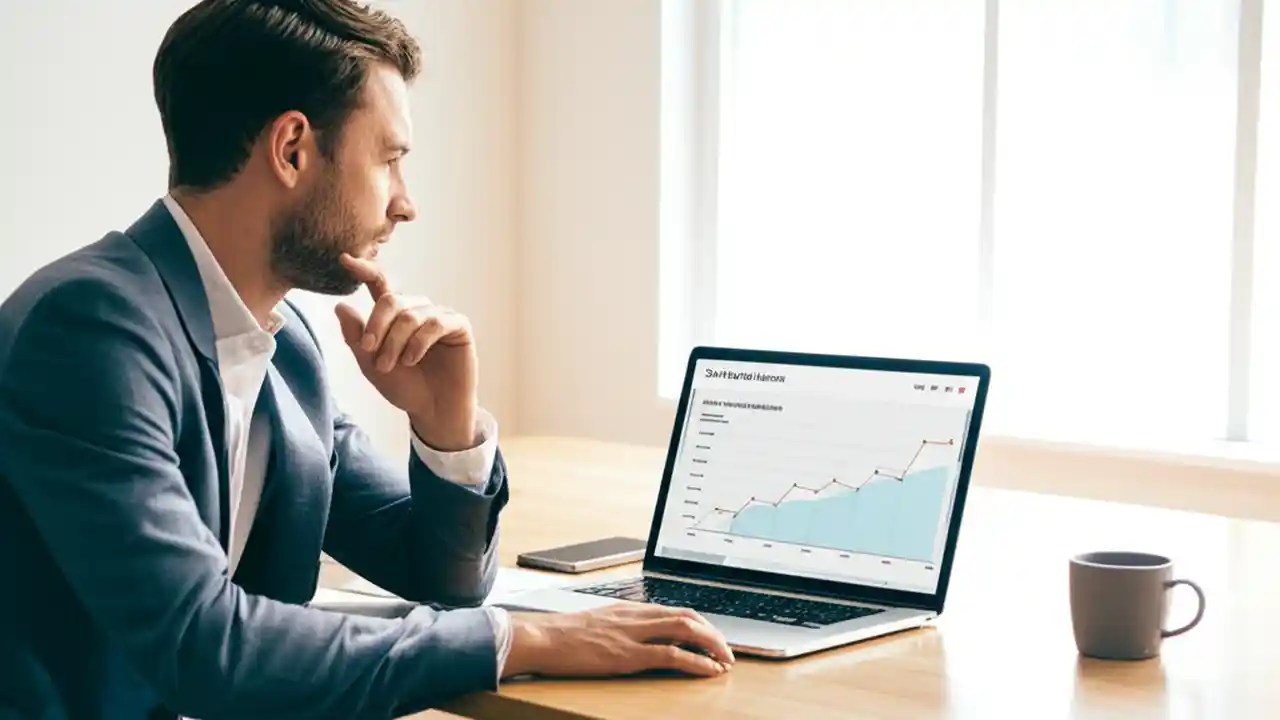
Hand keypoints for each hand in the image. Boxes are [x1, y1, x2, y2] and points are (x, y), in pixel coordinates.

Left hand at [334, 254, 477, 450]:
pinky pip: (435, 323)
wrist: (433, 410)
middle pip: (392, 300)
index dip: (364, 270)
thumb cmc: (405, 388)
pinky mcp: (459, 326)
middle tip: (370, 351)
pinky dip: (419, 342)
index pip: (379, 285)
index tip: (344, 260)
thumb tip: (340, 306)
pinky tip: (412, 359)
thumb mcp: (370, 365)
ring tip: (392, 365)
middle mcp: (417, 310)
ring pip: (410, 315)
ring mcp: (439, 316)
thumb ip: (356, 337)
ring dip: (396, 342)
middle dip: (377, 326)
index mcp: (395, 315)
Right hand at [502, 604, 735, 678]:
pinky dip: (696, 662)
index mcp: (630, 609)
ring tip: (726, 661)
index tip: (713, 637)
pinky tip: (709, 670)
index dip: (700, 623)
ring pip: (685, 631)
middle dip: (713, 634)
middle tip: (728, 651)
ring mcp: (633, 634)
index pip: (675, 610)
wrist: (541, 638)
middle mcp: (636, 617)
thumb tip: (640, 637)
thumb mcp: (599, 623)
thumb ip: (622, 627)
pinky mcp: (627, 655)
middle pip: (687, 617)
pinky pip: (671, 655)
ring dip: (712, 645)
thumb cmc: (564, 635)